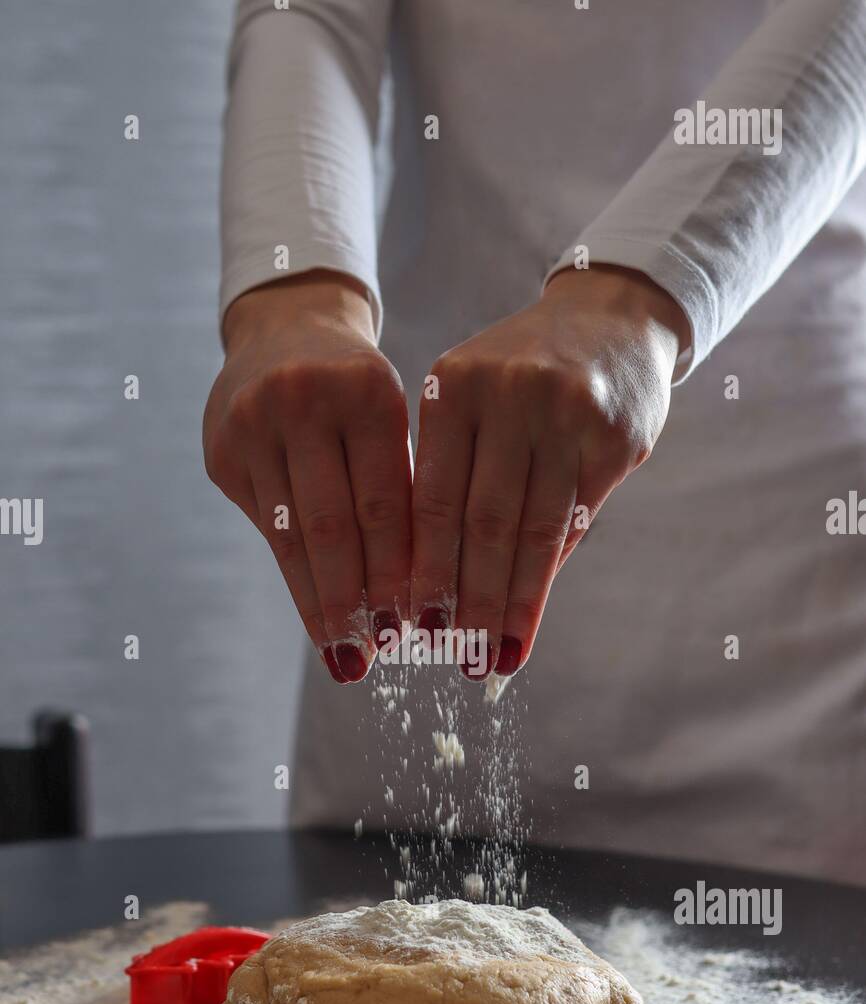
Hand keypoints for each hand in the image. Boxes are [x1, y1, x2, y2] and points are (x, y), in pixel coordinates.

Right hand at [203, 272, 410, 682]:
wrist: (286, 329)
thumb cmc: (358, 391)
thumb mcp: (391, 418)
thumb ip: (403, 488)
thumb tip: (423, 596)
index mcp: (365, 390)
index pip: (383, 501)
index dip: (398, 570)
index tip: (415, 626)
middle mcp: (302, 401)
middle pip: (332, 525)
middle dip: (355, 599)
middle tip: (372, 657)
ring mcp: (252, 425)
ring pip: (291, 536)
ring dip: (321, 602)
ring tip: (344, 653)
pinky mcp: (221, 450)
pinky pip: (265, 527)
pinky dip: (295, 576)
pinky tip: (317, 614)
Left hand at [410, 265, 688, 677]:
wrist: (610, 316)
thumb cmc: (521, 378)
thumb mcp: (471, 403)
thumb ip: (452, 476)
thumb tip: (431, 584)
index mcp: (451, 386)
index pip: (432, 498)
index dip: (424, 570)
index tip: (413, 629)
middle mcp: (508, 393)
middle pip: (483, 522)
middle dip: (470, 600)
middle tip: (459, 660)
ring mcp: (566, 413)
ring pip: (533, 531)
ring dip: (514, 602)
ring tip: (497, 656)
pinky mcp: (613, 436)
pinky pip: (575, 521)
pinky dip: (550, 575)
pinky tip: (533, 616)